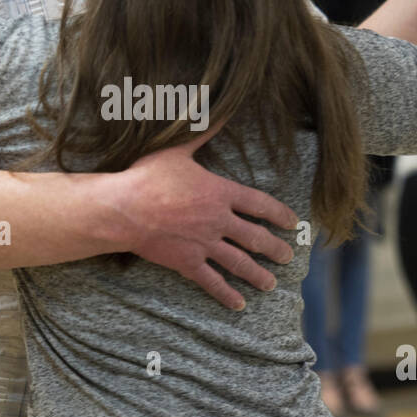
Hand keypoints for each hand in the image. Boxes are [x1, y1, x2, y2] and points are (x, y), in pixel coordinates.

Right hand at [109, 125, 299, 310]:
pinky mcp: (187, 262)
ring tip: (272, 283)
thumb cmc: (148, 176)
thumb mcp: (177, 150)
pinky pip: (211, 281)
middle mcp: (218, 220)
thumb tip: (220, 111)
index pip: (259, 204)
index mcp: (220, 193)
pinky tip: (239, 304)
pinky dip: (226, 293)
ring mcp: (204, 244)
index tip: (293, 223)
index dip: (279, 214)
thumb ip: (203, 133)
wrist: (123, 208)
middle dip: (275, 248)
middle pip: (255, 237)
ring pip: (239, 263)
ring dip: (258, 274)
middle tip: (288, 257)